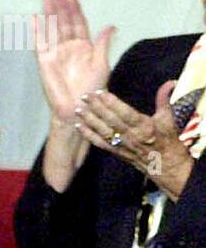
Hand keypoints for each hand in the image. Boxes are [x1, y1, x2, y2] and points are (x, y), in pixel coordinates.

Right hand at [34, 0, 113, 124]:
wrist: (79, 105)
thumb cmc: (92, 87)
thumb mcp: (102, 63)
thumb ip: (102, 44)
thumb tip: (110, 26)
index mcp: (84, 46)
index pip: (78, 23)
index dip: (75, 10)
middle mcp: (68, 47)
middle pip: (64, 22)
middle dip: (61, 7)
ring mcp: (55, 52)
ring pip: (52, 28)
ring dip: (50, 13)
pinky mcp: (44, 60)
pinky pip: (40, 42)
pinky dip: (37, 30)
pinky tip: (34, 18)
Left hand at [74, 81, 193, 198]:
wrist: (166, 165)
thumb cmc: (168, 140)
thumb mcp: (168, 119)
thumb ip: (164, 99)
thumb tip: (170, 82)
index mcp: (145, 126)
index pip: (125, 112)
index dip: (112, 102)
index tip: (100, 92)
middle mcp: (131, 136)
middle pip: (111, 120)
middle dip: (96, 107)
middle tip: (84, 96)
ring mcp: (122, 145)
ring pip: (102, 131)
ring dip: (89, 119)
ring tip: (78, 109)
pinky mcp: (116, 151)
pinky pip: (99, 143)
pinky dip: (88, 135)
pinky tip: (78, 126)